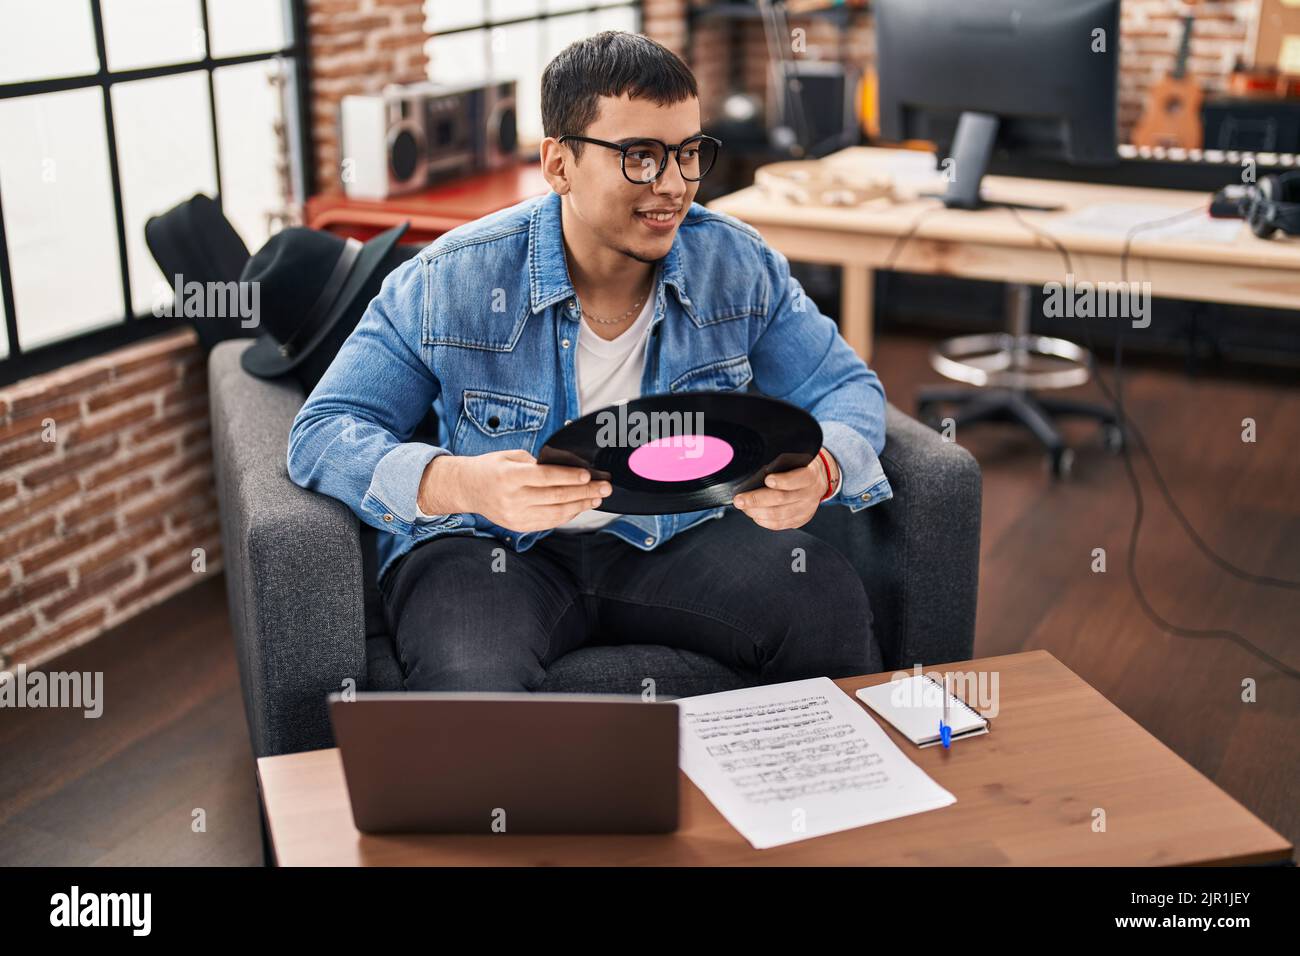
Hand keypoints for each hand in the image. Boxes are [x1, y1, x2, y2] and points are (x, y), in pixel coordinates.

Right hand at [418, 450, 610, 531]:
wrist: (468, 489)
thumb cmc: (490, 468)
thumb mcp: (510, 456)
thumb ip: (536, 463)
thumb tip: (566, 468)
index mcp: (508, 477)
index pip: (545, 478)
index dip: (569, 477)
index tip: (588, 475)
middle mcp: (512, 499)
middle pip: (555, 497)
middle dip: (584, 492)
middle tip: (604, 487)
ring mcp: (515, 516)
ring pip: (555, 513)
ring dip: (580, 506)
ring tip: (597, 498)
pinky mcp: (518, 527)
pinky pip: (549, 523)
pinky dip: (567, 515)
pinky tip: (579, 507)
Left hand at [732, 449, 837, 530]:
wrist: (820, 479)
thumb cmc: (802, 466)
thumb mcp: (797, 458)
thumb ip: (781, 464)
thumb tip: (756, 473)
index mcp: (810, 475)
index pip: (797, 479)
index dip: (782, 480)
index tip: (767, 479)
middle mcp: (810, 494)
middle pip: (782, 499)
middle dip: (756, 500)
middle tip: (740, 499)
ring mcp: (806, 509)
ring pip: (778, 515)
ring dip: (756, 512)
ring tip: (743, 507)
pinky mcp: (801, 519)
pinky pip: (780, 524)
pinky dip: (764, 521)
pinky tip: (754, 515)